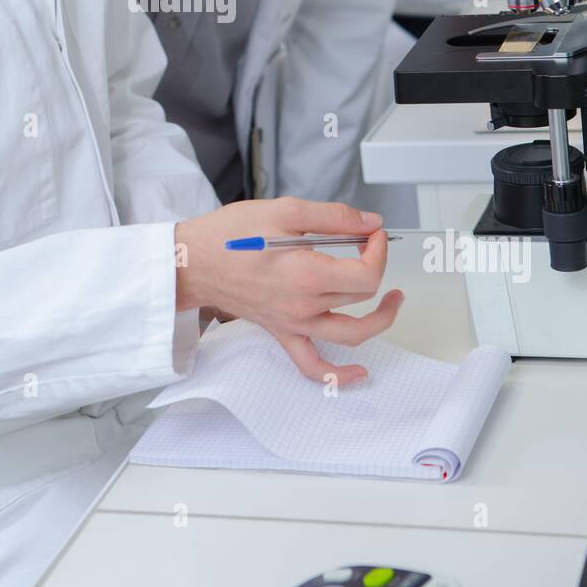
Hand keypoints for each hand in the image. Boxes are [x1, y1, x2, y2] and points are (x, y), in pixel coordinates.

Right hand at [176, 197, 402, 383]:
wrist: (194, 261)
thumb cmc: (230, 235)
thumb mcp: (285, 210)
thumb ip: (333, 217)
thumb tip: (369, 222)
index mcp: (307, 273)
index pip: (366, 273)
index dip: (379, 250)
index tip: (371, 232)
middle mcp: (304, 304)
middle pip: (361, 296)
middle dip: (376, 265)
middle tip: (369, 243)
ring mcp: (294, 323)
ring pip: (351, 335)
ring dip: (380, 321)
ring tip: (392, 302)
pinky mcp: (282, 332)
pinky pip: (312, 366)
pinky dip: (337, 375)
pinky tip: (359, 373)